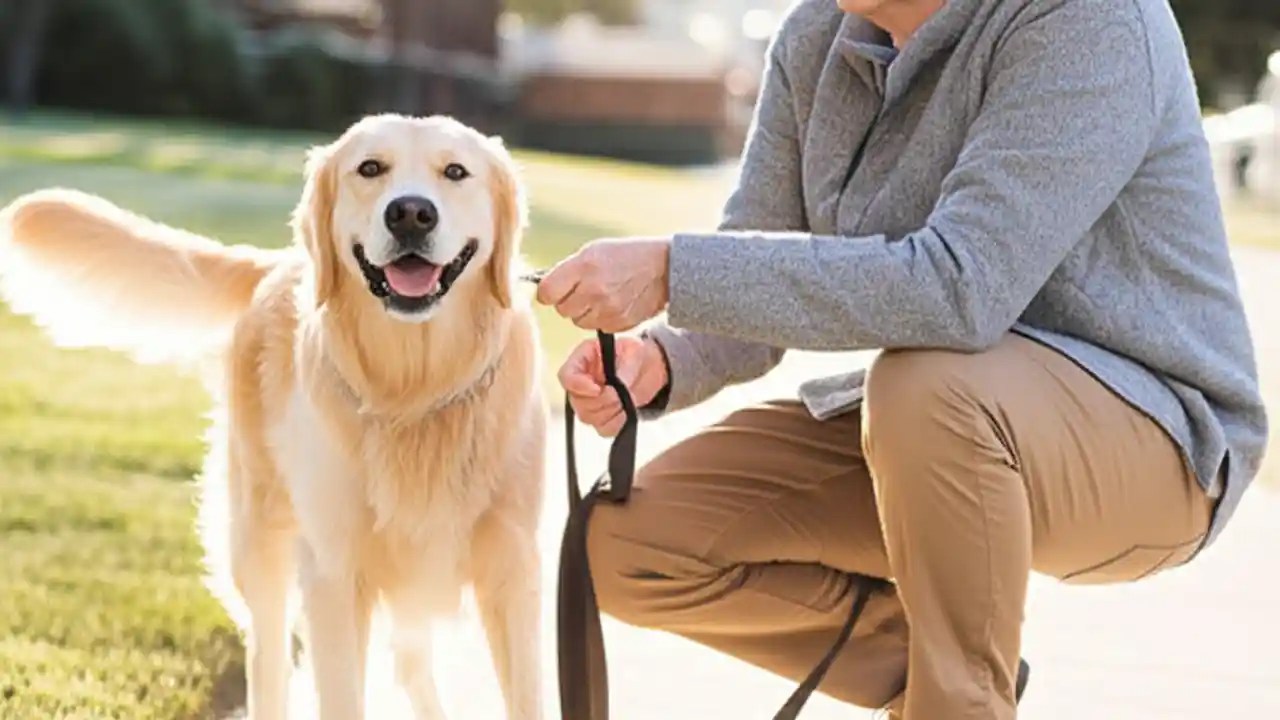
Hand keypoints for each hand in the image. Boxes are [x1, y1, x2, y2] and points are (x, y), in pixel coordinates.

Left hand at [535, 237, 670, 332]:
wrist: (664, 269)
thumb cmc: (626, 255)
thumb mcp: (594, 250)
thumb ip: (568, 270)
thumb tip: (545, 288)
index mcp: (584, 266)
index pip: (546, 292)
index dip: (548, 292)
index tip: (554, 290)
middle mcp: (593, 290)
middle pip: (561, 310)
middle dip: (569, 301)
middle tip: (584, 290)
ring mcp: (607, 310)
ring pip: (578, 322)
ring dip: (584, 312)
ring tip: (601, 296)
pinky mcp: (618, 324)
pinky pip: (597, 328)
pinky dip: (601, 319)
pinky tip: (613, 304)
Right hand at [558, 334, 667, 436]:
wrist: (646, 368)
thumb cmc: (633, 353)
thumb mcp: (632, 349)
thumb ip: (624, 366)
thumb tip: (619, 384)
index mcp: (583, 360)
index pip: (566, 376)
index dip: (578, 386)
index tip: (598, 389)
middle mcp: (581, 383)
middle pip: (576, 401)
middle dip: (601, 401)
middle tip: (619, 394)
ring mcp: (589, 402)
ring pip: (587, 417)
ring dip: (610, 412)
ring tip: (626, 400)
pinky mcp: (601, 417)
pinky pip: (603, 428)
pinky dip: (617, 423)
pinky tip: (626, 412)